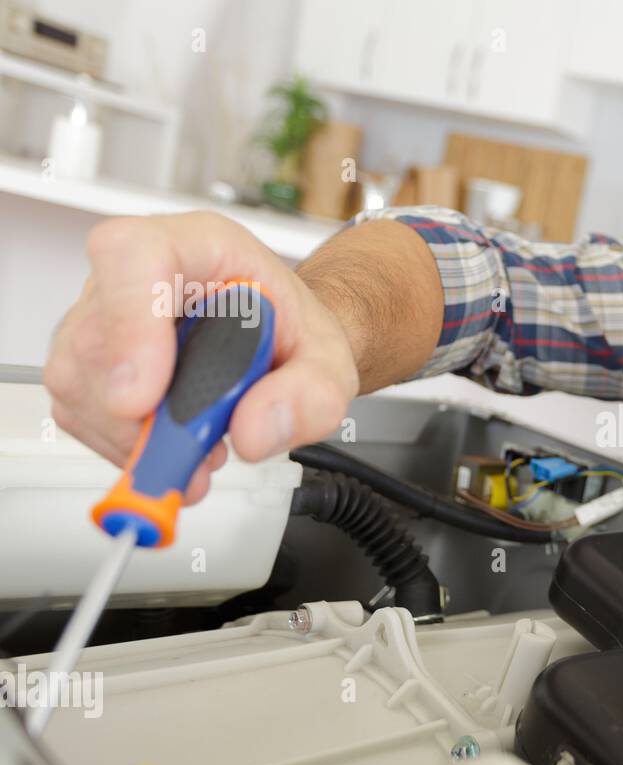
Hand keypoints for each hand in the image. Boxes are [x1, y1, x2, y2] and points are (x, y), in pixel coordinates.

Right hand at [45, 212, 359, 503]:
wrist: (282, 343)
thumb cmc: (293, 334)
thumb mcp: (330, 364)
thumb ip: (309, 395)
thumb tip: (253, 431)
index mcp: (201, 246)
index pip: (134, 255)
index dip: (129, 325)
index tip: (144, 397)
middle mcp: (139, 273)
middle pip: (96, 337)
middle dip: (145, 413)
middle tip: (201, 446)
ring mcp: (102, 315)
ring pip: (80, 381)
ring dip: (137, 435)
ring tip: (201, 444)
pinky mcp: (86, 362)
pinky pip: (79, 411)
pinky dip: (125, 444)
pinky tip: (171, 441)